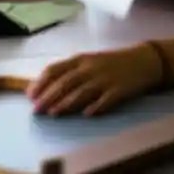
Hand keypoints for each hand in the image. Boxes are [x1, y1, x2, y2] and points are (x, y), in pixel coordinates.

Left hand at [27, 44, 165, 115]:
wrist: (143, 61)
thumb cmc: (110, 63)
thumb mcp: (88, 61)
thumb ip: (69, 72)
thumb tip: (46, 88)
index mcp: (80, 59)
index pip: (55, 69)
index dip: (40, 83)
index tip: (30, 96)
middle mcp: (90, 68)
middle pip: (65, 83)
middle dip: (49, 97)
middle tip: (37, 110)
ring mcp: (106, 79)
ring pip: (82, 92)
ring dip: (67, 103)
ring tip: (54, 113)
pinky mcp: (121, 90)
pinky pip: (107, 100)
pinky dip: (96, 107)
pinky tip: (87, 115)